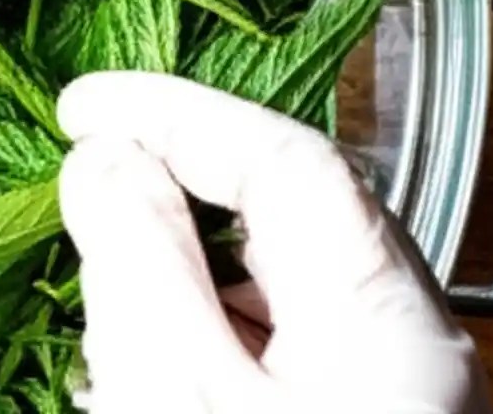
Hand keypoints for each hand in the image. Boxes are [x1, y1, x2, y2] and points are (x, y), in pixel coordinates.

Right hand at [57, 72, 491, 413]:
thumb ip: (142, 266)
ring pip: (279, 281)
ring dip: (185, 259)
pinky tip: (146, 353)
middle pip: (289, 214)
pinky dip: (206, 324)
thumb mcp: (176, 392)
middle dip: (179, 179)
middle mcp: (409, 344)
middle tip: (90, 172)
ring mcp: (389, 390)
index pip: (283, 156)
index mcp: (385, 318)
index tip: (83, 107)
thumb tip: (106, 162)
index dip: (174, 112)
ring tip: (103, 271)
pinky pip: (279, 343)